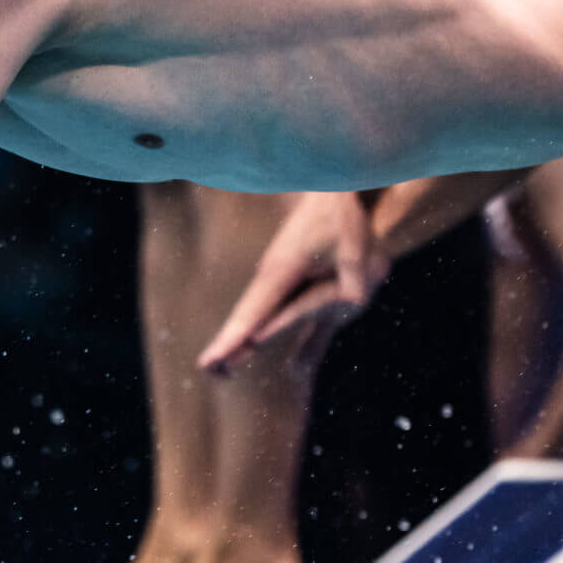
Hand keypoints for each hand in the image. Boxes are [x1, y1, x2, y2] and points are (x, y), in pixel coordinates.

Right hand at [198, 190, 387, 374]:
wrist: (330, 192)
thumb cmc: (341, 219)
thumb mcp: (356, 249)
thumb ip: (353, 279)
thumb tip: (353, 303)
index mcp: (282, 270)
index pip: (254, 312)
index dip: (234, 338)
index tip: (213, 358)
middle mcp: (271, 276)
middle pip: (244, 316)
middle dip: (225, 344)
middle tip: (206, 370)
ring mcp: (274, 277)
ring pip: (250, 314)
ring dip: (234, 339)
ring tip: (219, 368)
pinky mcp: (284, 278)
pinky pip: (264, 309)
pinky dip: (249, 327)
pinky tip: (245, 347)